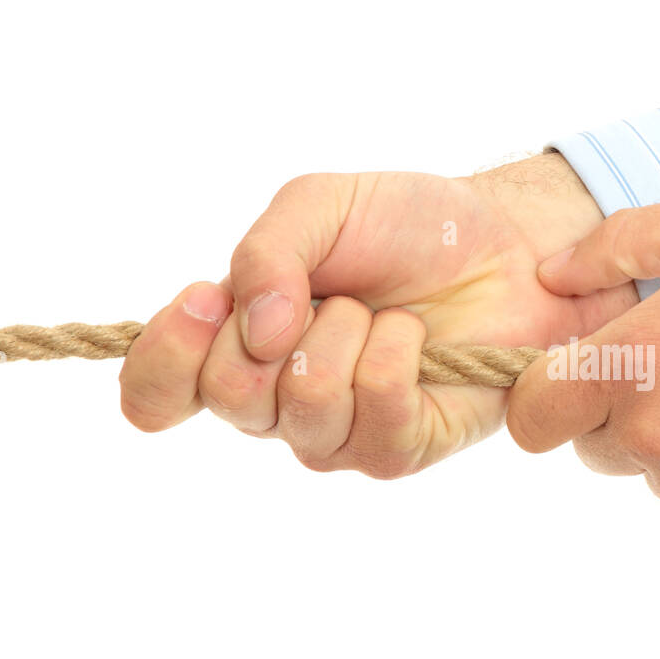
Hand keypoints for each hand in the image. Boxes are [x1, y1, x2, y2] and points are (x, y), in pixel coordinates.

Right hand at [119, 154, 637, 475]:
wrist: (502, 243)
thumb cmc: (405, 228)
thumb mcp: (318, 209)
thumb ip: (263, 254)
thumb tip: (252, 329)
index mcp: (237, 347)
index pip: (156, 393)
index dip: (165, 355)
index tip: (207, 294)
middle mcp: (277, 402)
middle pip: (229, 396)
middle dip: (279, 324)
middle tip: (328, 292)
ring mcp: (337, 434)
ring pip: (305, 404)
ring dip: (346, 333)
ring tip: (378, 312)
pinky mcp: (399, 449)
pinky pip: (375, 414)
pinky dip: (395, 355)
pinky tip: (414, 337)